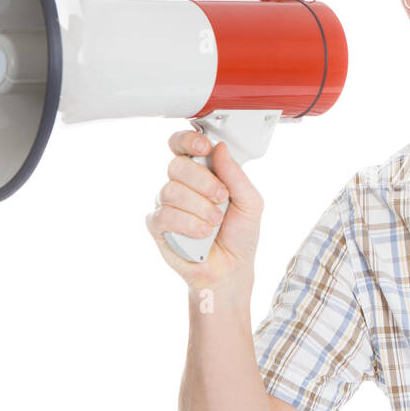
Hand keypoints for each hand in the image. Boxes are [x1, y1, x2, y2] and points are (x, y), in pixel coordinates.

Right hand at [145, 129, 262, 290]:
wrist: (232, 269)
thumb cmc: (239, 236)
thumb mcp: (250, 202)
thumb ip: (236, 175)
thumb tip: (220, 149)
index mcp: (202, 172)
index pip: (182, 145)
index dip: (188, 141)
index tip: (204, 148)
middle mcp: (181, 185)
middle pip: (176, 166)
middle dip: (203, 182)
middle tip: (221, 198)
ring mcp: (167, 205)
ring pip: (171, 191)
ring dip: (199, 208)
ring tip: (214, 222)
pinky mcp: (158, 226)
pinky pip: (164, 215)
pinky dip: (187, 224)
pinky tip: (202, 233)